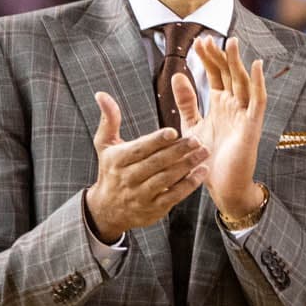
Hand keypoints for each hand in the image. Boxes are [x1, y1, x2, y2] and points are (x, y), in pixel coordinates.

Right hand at [82, 93, 206, 238]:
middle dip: (178, 152)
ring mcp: (141, 195)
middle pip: (156, 164)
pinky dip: (188, 185)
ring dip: (187, 166)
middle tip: (197, 140)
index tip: (174, 132)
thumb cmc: (110, 170)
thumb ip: (109, 119)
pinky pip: (173, 196)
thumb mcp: (104, 145)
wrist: (107, 210)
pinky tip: (201, 172)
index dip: (156, 141)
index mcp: (118, 160)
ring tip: (204, 153)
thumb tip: (101, 94)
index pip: (139, 149)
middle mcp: (129, 179)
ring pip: (166, 179)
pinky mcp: (154, 209)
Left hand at [172, 35, 269, 222]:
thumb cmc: (209, 160)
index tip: (198, 42)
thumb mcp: (192, 127)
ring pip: (243, 82)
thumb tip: (177, 75)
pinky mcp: (252, 126)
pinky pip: (258, 101)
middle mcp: (234, 106)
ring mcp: (244, 115)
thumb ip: (187, 102)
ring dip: (238, 62)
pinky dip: (259, 83)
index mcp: (220, 105)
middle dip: (220, 56)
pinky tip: (257, 66)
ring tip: (232, 42)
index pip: (215, 75)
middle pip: (229, 74)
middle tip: (208, 38)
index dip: (208, 58)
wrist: (223, 187)